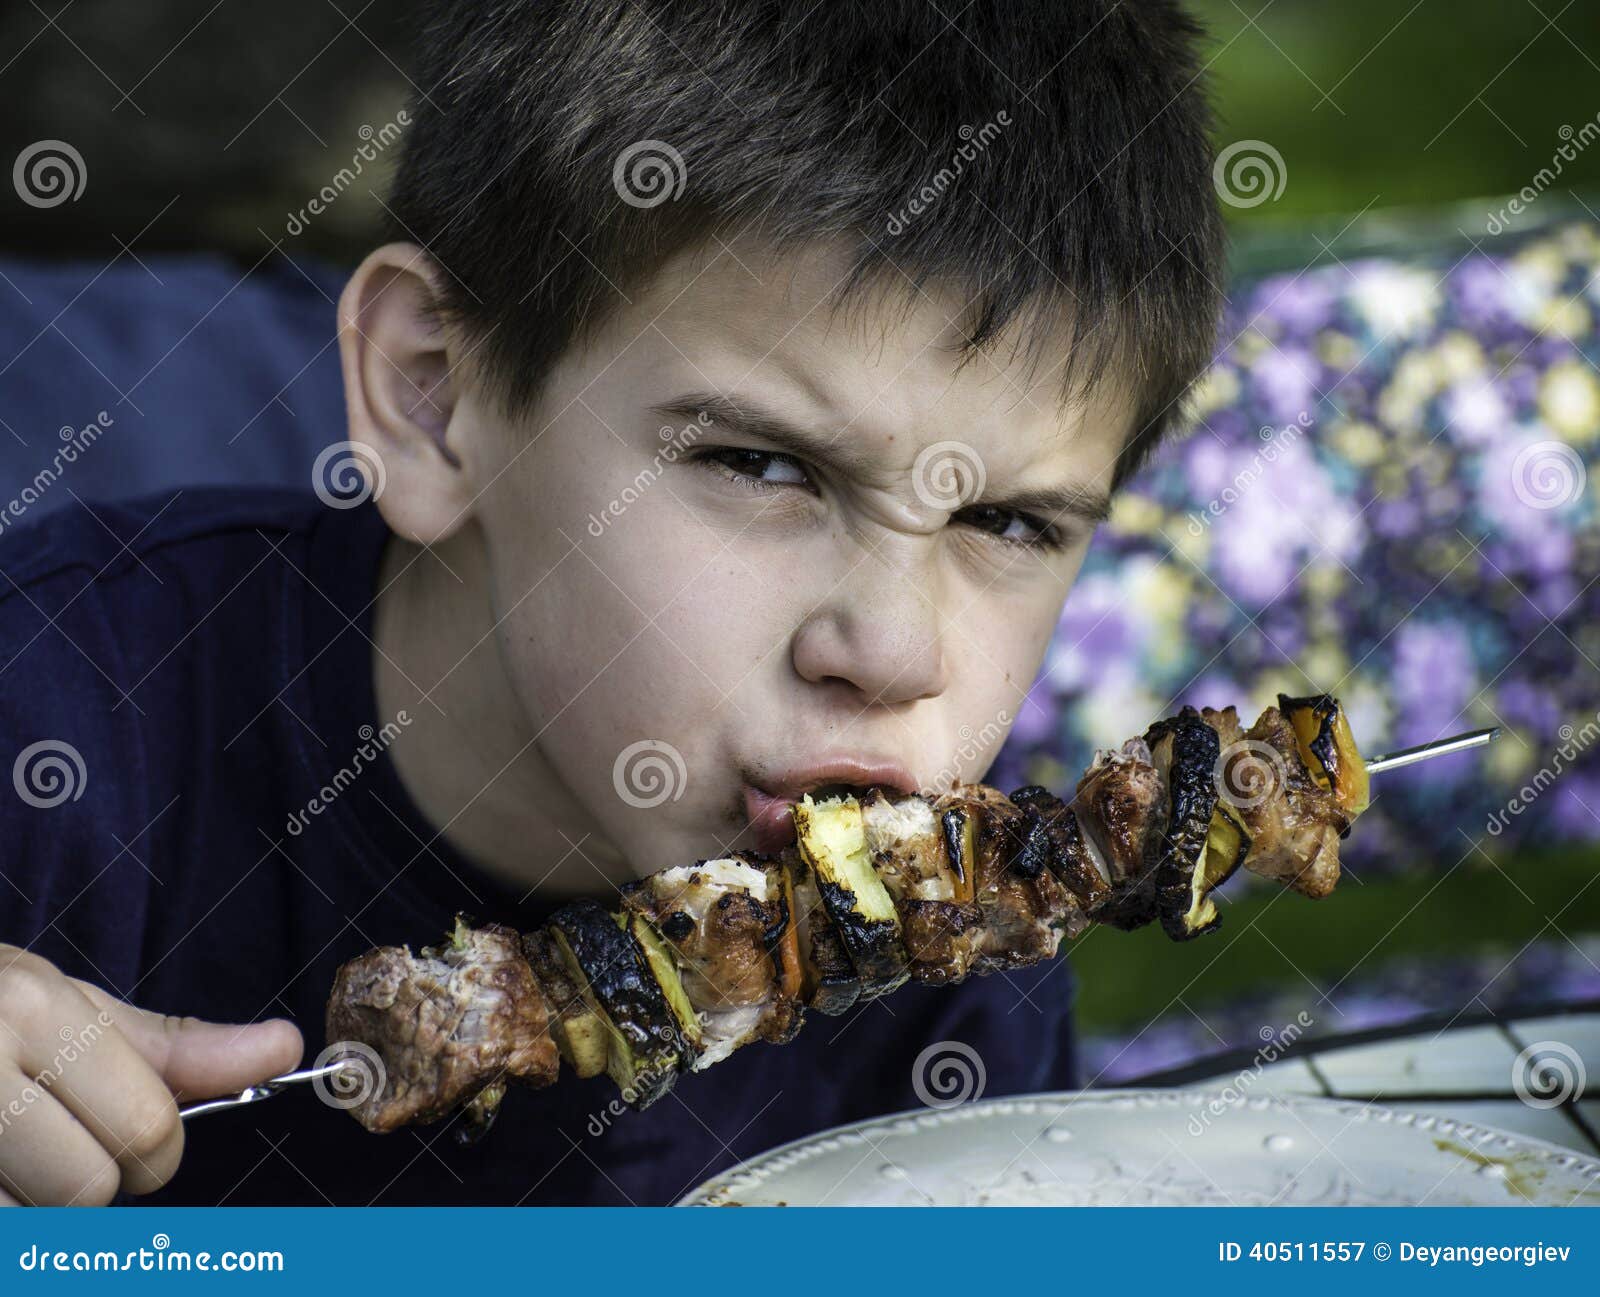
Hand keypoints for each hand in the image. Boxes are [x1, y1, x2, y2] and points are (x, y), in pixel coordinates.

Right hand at [0, 944, 302, 1204]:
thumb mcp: (74, 1010)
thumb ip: (178, 1047)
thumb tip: (284, 1049)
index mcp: (32, 1011)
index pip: (149, 1129)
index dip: (153, 1143)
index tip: (122, 1121)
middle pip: (91, 1190)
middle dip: (91, 1177)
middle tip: (50, 1135)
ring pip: (38, 1229)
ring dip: (34, 1204)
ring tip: (10, 1149)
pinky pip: (4, 1233)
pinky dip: (8, 1209)